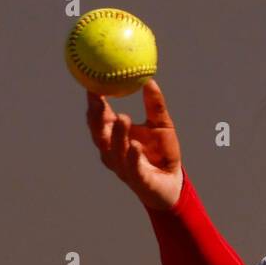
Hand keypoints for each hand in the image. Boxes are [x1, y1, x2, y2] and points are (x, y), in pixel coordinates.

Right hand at [85, 79, 183, 211]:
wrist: (173, 184)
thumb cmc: (162, 153)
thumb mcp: (162, 125)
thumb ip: (155, 105)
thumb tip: (150, 80)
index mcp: (115, 136)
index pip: (99, 117)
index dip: (94, 100)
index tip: (92, 80)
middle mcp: (114, 151)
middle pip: (99, 133)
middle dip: (95, 116)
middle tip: (97, 97)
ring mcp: (124, 167)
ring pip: (115, 150)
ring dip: (117, 134)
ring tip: (122, 117)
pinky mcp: (138, 180)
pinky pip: (134, 167)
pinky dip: (133, 156)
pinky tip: (135, 145)